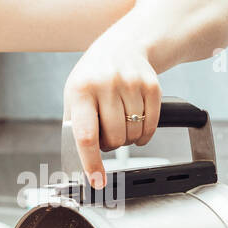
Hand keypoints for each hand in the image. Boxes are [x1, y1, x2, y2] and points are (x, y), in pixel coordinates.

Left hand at [63, 37, 161, 188]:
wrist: (122, 46)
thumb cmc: (93, 77)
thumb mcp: (75, 95)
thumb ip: (76, 126)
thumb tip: (79, 163)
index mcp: (81, 89)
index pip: (86, 135)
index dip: (91, 162)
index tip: (96, 181)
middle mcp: (106, 84)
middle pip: (115, 138)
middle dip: (112, 145)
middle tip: (108, 135)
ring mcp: (131, 83)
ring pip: (134, 134)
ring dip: (128, 138)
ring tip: (120, 123)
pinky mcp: (152, 85)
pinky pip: (152, 125)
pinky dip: (145, 134)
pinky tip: (137, 125)